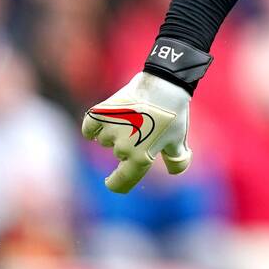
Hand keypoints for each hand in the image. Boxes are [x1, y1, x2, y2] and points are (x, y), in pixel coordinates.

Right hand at [82, 71, 192, 192]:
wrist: (165, 84)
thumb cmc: (174, 114)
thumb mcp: (179, 140)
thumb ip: (176, 161)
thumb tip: (172, 171)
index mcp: (141, 159)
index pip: (121, 182)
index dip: (116, 184)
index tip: (111, 181)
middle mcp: (123, 148)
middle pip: (118, 154)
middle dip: (127, 146)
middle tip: (143, 128)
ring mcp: (111, 131)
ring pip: (104, 139)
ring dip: (113, 132)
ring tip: (131, 117)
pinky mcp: (102, 114)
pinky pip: (89, 128)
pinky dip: (92, 127)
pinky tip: (100, 122)